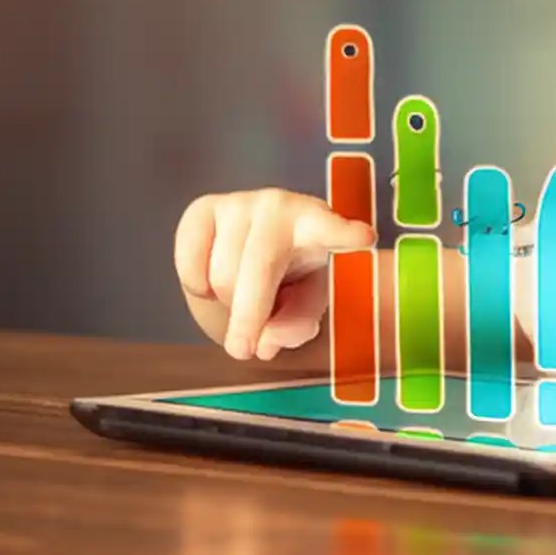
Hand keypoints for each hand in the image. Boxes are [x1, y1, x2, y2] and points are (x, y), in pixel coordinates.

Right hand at [174, 188, 375, 360]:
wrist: (250, 249)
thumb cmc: (290, 274)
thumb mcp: (304, 303)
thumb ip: (295, 324)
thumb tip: (265, 342)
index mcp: (319, 227)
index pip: (333, 229)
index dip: (345, 234)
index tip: (364, 237)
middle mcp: (281, 206)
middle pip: (260, 268)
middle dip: (249, 315)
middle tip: (243, 351)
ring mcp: (241, 204)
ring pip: (222, 274)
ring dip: (227, 302)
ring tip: (242, 298)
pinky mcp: (203, 209)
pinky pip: (190, 264)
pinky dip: (198, 287)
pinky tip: (214, 281)